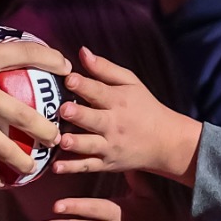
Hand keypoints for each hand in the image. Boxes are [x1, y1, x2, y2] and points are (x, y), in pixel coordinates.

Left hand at [55, 47, 201, 182]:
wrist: (165, 142)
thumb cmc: (144, 107)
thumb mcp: (131, 83)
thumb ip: (105, 69)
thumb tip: (82, 52)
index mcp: (118, 101)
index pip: (99, 92)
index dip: (84, 84)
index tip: (69, 78)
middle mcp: (113, 124)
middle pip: (93, 119)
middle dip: (78, 114)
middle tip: (64, 109)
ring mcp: (109, 146)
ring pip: (89, 145)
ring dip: (75, 143)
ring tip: (61, 139)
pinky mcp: (106, 163)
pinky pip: (87, 166)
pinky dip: (72, 168)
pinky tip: (55, 168)